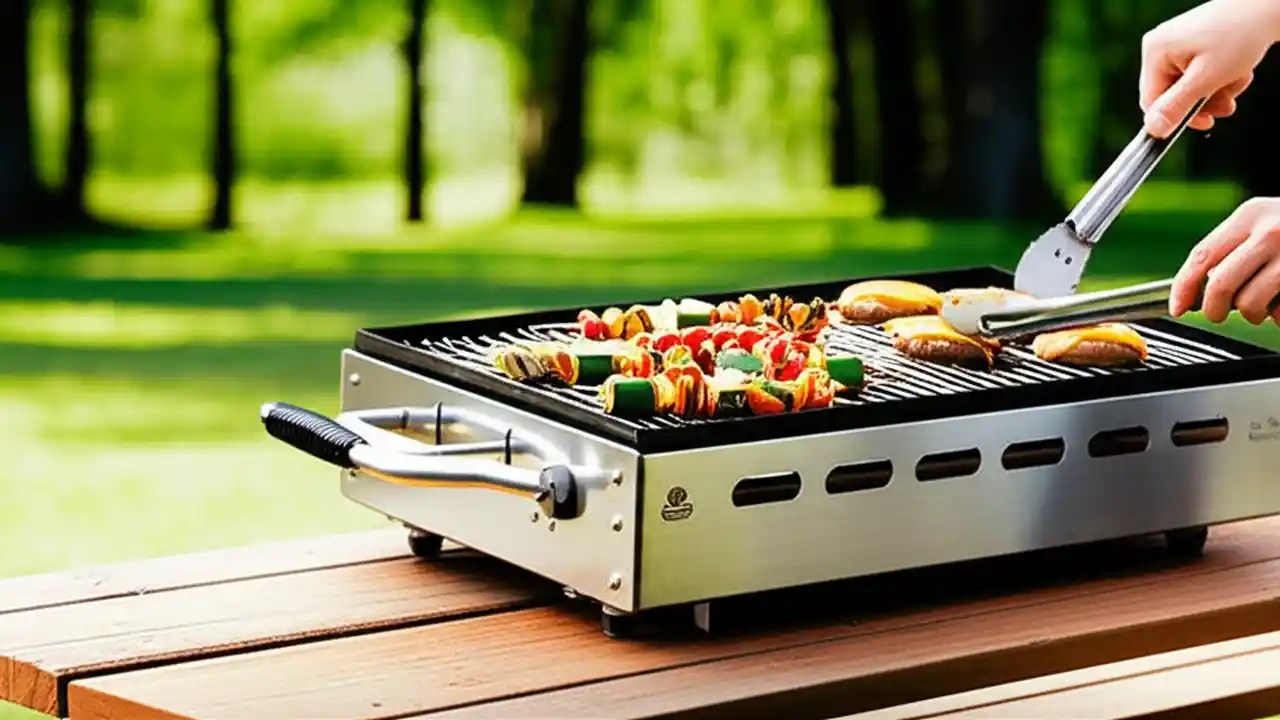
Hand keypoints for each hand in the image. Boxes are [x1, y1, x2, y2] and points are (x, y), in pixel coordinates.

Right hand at [1140, 0, 1279, 137]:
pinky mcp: (1195, 41)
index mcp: (1155, 52)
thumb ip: (1176, 106)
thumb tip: (1152, 130)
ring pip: (1190, 85)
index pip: (1151, 100)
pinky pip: (1200, 72)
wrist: (1269, 5)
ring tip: (1238, 81)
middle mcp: (1162, 45)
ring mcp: (1178, 42)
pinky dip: (1220, 77)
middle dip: (1203, 101)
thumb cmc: (1239, 35)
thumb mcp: (1206, 79)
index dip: (1175, 117)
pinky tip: (1238, 70)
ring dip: (1216, 91)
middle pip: (1172, 93)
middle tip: (1228, 105)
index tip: (1205, 123)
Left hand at [1170, 197, 1279, 324]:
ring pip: (1249, 304)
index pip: (1202, 254)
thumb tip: (1196, 289)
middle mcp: (1271, 232)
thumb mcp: (1262, 224)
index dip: (1183, 286)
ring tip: (1264, 303)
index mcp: (1250, 215)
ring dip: (1252, 314)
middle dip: (1213, 309)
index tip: (1177, 307)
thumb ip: (1232, 248)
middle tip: (1218, 313)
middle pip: (1219, 285)